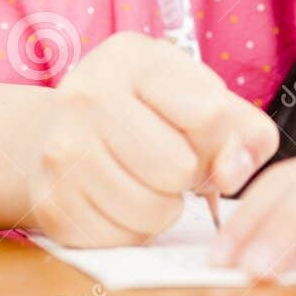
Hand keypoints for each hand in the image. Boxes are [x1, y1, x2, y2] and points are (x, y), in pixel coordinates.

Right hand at [25, 32, 279, 246]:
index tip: (198, 132)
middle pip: (179, 168)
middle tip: (169, 162)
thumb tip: (231, 174)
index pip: (209, 114)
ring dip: (164, 208)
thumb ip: (244, 131)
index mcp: (130, 57)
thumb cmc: (148, 115)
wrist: (62, 133)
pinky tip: (120, 201)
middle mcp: (86, 94)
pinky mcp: (51, 202)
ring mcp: (61, 149)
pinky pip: (123, 239)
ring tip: (147, 182)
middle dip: (188, 176)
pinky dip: (133, 230)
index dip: (219, 137)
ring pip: (154, 211)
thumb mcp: (202, 98)